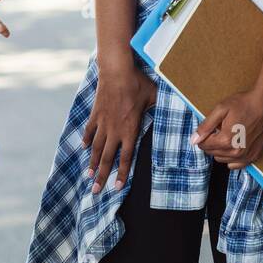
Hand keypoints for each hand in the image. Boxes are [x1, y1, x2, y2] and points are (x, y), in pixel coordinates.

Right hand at [83, 62, 156, 192]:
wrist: (116, 71)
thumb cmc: (137, 83)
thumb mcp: (155, 96)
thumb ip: (162, 106)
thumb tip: (178, 106)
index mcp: (130, 129)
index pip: (126, 157)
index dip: (122, 174)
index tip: (117, 187)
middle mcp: (114, 130)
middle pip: (106, 158)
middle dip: (101, 176)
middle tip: (95, 190)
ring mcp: (103, 122)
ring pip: (96, 147)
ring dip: (92, 162)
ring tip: (88, 175)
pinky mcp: (95, 113)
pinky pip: (90, 130)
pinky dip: (87, 140)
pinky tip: (84, 148)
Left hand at [191, 90, 262, 169]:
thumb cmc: (243, 104)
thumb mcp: (221, 109)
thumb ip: (206, 126)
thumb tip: (194, 140)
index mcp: (225, 140)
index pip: (204, 145)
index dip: (203, 135)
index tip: (209, 128)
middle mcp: (235, 152)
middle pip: (212, 153)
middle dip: (211, 142)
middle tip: (219, 129)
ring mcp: (245, 156)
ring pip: (222, 159)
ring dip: (220, 150)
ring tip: (228, 135)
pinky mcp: (253, 156)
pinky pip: (235, 164)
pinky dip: (231, 157)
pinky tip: (234, 146)